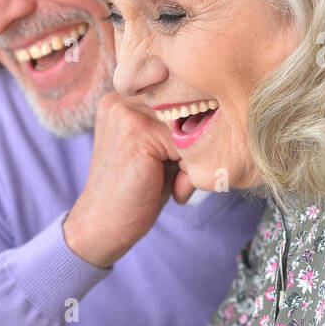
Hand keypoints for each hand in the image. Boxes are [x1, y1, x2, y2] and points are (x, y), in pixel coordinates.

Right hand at [63, 92, 195, 267]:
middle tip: (181, 177)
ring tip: (176, 183)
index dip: (192, 132)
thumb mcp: (158, 152)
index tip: (180, 162)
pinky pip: (188, 140)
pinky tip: (174, 188)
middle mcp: (122, 99)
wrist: (103, 227)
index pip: (182, 99)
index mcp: (124, 99)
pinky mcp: (136, 131)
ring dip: (193, 156)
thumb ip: (178, 126)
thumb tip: (221, 111)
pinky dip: (190, 168)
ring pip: (190, 123)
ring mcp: (126, 112)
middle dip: (194, 143)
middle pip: (189, 108)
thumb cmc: (136, 192)